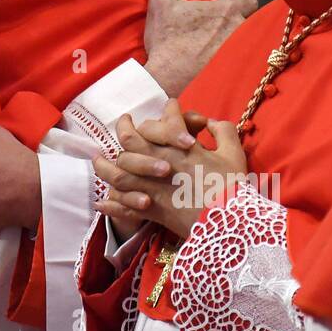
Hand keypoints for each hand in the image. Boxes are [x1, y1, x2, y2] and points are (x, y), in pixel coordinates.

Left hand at [93, 100, 247, 239]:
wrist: (229, 223)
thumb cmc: (233, 188)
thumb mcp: (234, 154)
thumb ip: (224, 132)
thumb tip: (213, 123)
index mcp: (180, 147)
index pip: (169, 117)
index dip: (171, 109)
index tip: (170, 107)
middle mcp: (159, 162)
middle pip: (130, 139)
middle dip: (125, 127)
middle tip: (125, 121)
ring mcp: (151, 186)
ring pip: (118, 172)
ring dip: (105, 165)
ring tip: (97, 160)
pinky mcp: (151, 209)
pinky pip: (124, 206)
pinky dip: (111, 206)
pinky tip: (101, 203)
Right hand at [144, 0, 257, 96]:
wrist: (168, 80)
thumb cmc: (167, 42)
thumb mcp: (160, 5)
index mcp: (226, 10)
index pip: (248, 0)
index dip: (240, 5)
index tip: (227, 12)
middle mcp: (241, 29)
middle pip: (253, 22)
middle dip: (242, 25)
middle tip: (223, 34)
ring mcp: (245, 52)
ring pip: (253, 42)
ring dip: (244, 44)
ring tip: (226, 52)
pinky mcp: (244, 72)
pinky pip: (252, 64)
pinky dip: (244, 64)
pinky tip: (230, 69)